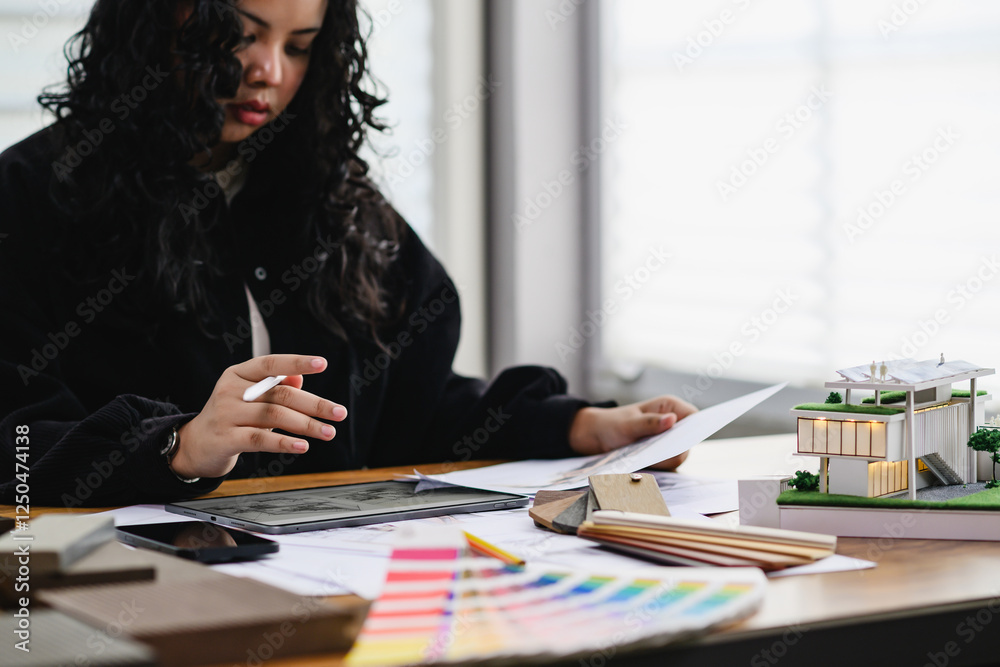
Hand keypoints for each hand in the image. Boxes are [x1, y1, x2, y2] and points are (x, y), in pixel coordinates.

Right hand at [171, 355, 346, 478]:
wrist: (195, 445)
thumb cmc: (230, 418)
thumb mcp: (250, 397)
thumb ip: (274, 387)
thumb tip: (299, 378)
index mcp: (238, 374)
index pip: (271, 363)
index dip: (297, 362)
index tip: (322, 364)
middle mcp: (230, 390)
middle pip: (280, 394)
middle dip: (315, 404)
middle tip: (339, 413)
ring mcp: (226, 414)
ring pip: (274, 416)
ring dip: (306, 425)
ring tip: (328, 432)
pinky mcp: (225, 438)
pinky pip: (260, 439)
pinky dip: (284, 442)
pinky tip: (302, 445)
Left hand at [568, 395, 696, 470]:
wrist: (595, 437)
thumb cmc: (610, 424)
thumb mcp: (627, 425)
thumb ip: (649, 423)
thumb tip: (672, 420)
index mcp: (669, 406)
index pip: (694, 417)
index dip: (695, 429)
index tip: (683, 441)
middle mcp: (672, 421)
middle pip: (690, 439)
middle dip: (677, 448)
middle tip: (656, 452)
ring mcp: (668, 438)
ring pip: (680, 453)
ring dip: (666, 458)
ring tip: (646, 455)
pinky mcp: (661, 452)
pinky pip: (669, 462)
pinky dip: (659, 464)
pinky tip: (646, 461)